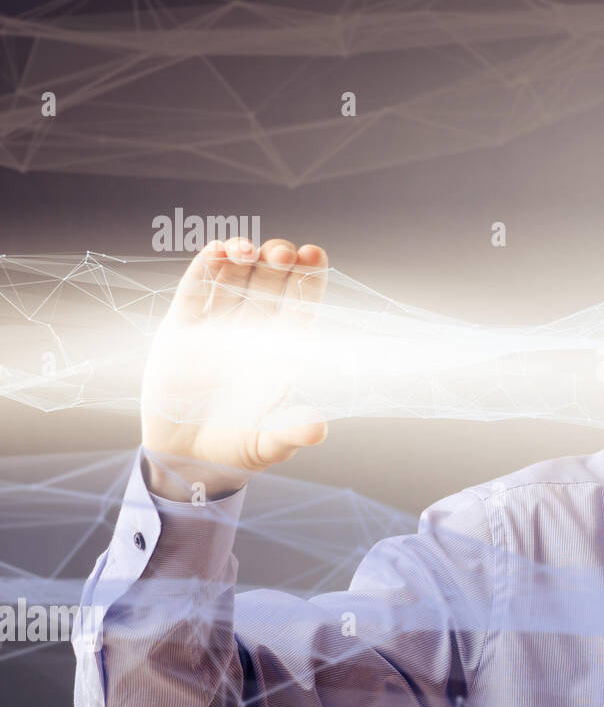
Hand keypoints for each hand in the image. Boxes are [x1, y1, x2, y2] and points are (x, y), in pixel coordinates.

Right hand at [140, 237, 329, 498]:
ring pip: (235, 278)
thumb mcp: (267, 444)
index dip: (309, 279)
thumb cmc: (239, 447)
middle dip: (278, 262)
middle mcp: (253, 331)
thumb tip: (318, 428)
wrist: (189, 457)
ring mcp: (217, 325)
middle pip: (271, 283)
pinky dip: (204, 269)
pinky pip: (195, 290)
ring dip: (241, 257)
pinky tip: (215, 252)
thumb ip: (291, 432)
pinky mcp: (182, 328)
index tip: (314, 253)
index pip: (301, 305)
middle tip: (282, 252)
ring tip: (246, 249)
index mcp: (282, 350)